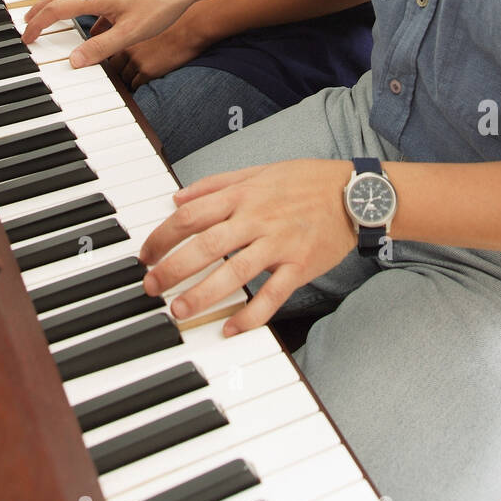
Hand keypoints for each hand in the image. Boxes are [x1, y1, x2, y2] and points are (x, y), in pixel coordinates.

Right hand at [21, 0, 202, 66]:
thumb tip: (75, 60)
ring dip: (58, 7)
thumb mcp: (131, 32)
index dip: (38, 24)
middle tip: (27, 23)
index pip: (56, 10)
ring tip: (51, 20)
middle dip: (40, 10)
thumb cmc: (162, 0)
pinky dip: (82, 9)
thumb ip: (102, 48)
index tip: (27, 37)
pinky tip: (94, 25)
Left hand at [110, 15, 206, 89]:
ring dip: (128, 78)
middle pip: (113, 67)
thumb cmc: (172, 23)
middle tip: (126, 70)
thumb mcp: (145, 21)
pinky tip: (145, 78)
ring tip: (137, 74)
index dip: (111, 57)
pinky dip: (138, 84)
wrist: (190, 29)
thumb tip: (120, 37)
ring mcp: (136, 61)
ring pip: (123, 77)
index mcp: (124, 33)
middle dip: (118, 69)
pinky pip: (135, 85)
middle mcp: (126, 48)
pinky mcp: (147, 72)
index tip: (115, 61)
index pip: (107, 51)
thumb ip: (129, 29)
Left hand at [139, 159, 356, 334]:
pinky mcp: (299, 266)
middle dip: (172, 268)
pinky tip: (231, 328)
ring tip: (179, 311)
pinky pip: (272, 295)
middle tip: (151, 287)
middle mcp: (257, 218)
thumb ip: (215, 184)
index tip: (146, 254)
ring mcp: (279, 244)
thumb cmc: (305, 181)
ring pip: (234, 272)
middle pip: (205, 245)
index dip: (162, 236)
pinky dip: (251, 315)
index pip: (191, 215)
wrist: (354, 193)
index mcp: (243, 195)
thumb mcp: (258, 171)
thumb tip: (178, 198)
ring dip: (202, 294)